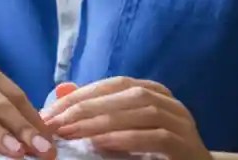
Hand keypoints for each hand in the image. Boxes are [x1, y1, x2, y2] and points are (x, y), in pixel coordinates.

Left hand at [40, 77, 211, 159]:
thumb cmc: (155, 153)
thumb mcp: (125, 130)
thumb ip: (100, 112)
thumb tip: (63, 92)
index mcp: (154, 92)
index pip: (113, 84)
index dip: (80, 95)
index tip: (51, 110)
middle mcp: (170, 102)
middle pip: (125, 93)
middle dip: (86, 107)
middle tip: (55, 122)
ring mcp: (181, 122)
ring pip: (141, 111)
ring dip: (101, 121)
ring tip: (72, 132)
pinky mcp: (186, 145)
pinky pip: (156, 137)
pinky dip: (126, 138)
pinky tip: (102, 143)